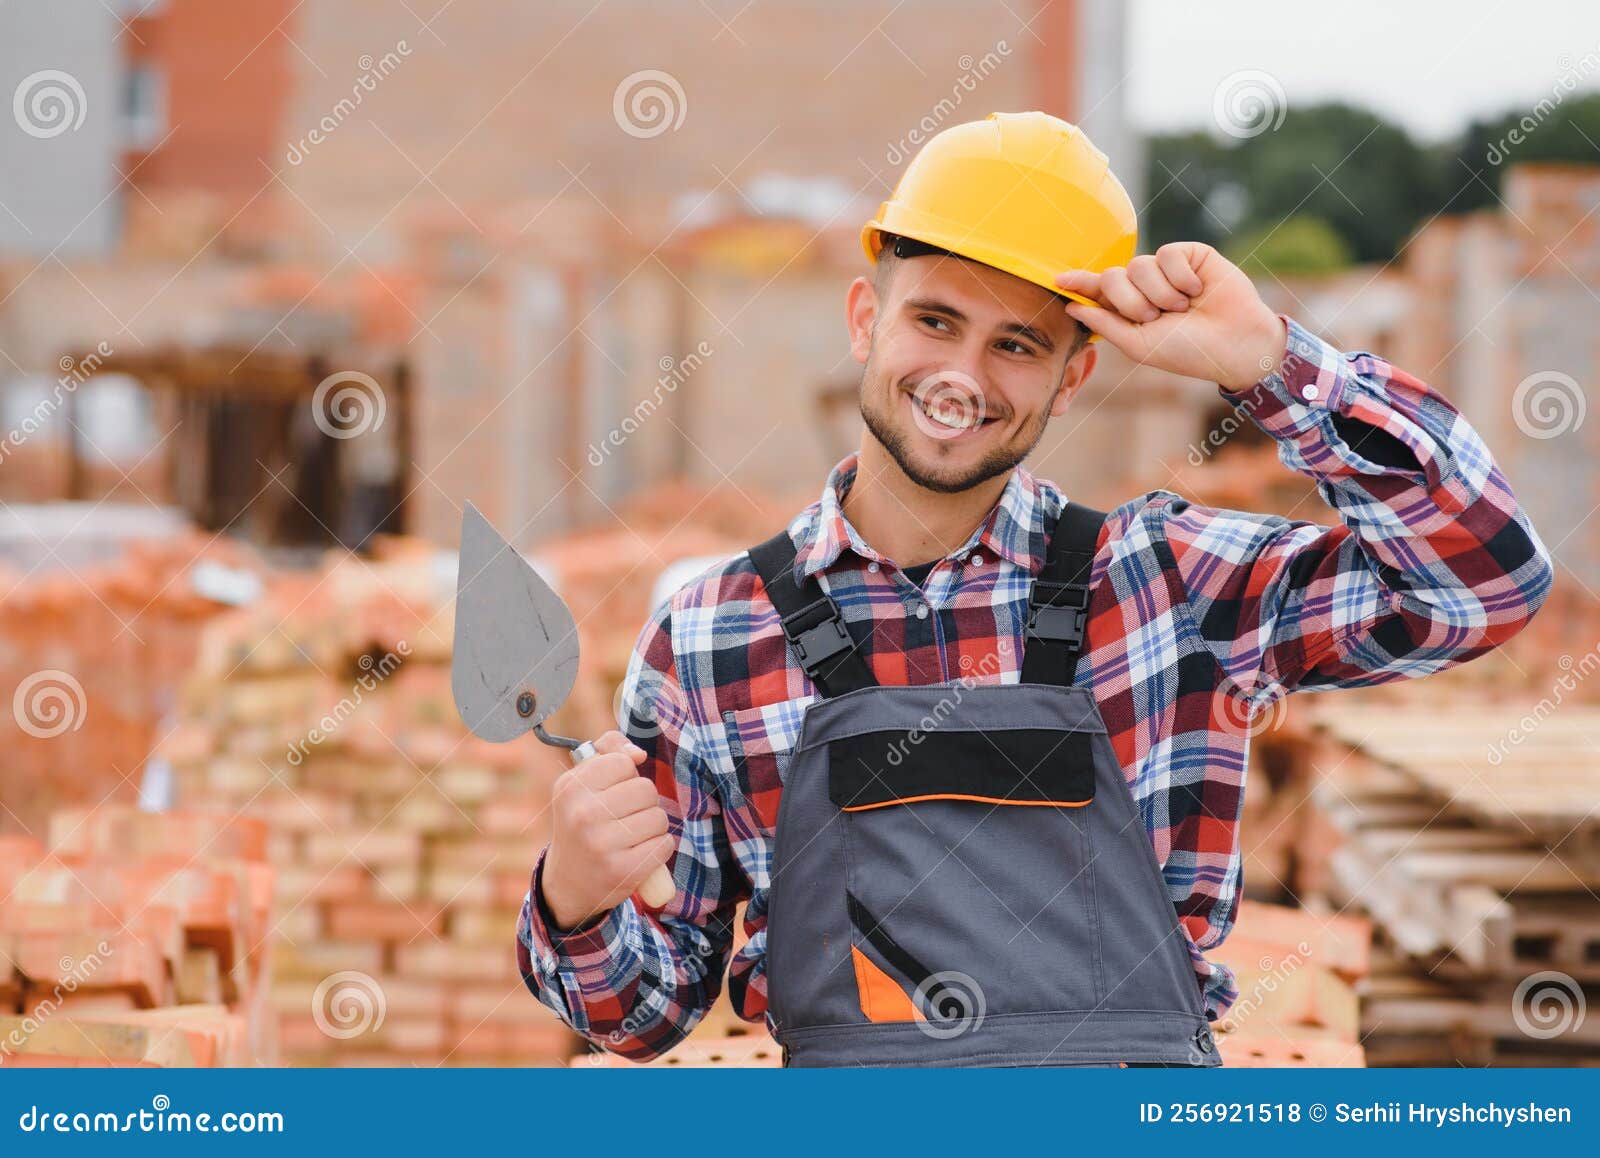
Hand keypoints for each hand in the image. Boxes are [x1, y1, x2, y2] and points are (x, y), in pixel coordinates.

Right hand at [539, 730, 673, 931]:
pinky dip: (659, 847)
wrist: (568, 883)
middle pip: (646, 789)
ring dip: (653, 825)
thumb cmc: (582, 823)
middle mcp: (583, 815)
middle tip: (625, 816)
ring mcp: (602, 845)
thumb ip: (608, 752)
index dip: (626, 776)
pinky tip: (639, 852)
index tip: (613, 791)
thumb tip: (638, 754)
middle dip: (643, 801)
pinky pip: (664, 844)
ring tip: (631, 835)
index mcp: (571, 788)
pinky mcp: (622, 870)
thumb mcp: (582, 784)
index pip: (623, 762)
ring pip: (658, 817)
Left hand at [1055, 242, 1288, 391]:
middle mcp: (1145, 287)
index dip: (1079, 284)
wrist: (1234, 343)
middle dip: (1130, 301)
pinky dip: (1180, 277)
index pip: (1099, 291)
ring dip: (1160, 293)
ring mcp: (1167, 269)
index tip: (1057, 279)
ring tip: (1182, 308)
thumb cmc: (1187, 351)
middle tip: (1156, 317)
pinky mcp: (1189, 255)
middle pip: (1114, 277)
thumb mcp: (1139, 344)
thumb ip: (1106, 324)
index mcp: (1130, 310)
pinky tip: (1197, 290)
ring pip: (1140, 265)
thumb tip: (1071, 306)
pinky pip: (1167, 254)